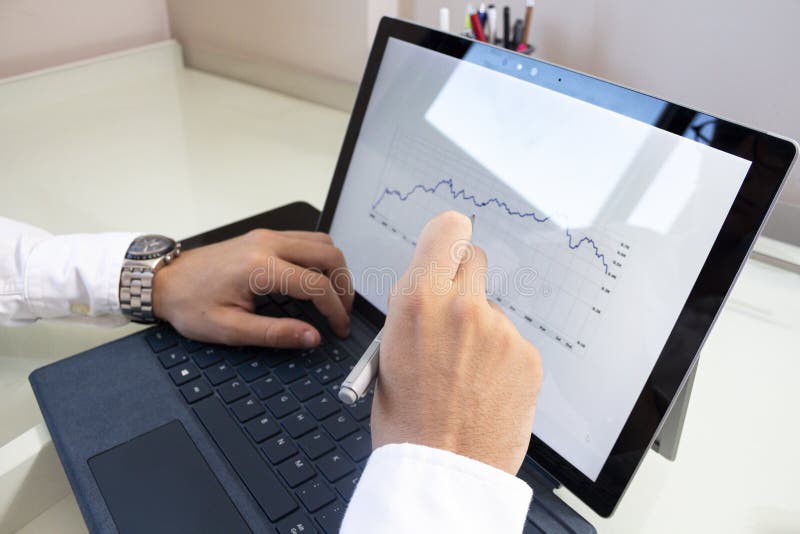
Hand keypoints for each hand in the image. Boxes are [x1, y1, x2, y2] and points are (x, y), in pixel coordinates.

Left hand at [152, 229, 352, 347]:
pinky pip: (306, 239)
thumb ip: (275, 334)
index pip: (316, 285)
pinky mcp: (264, 237)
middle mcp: (267, 243)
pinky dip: (321, 259)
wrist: (164, 281)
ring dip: (335, 269)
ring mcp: (267, 236)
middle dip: (344, 286)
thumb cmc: (189, 304)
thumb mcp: (229, 329)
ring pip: (322, 242)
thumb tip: (313, 338)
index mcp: (259, 267)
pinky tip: (316, 281)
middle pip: (329, 254)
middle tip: (342, 313)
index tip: (339, 329)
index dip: (335, 310)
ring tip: (333, 298)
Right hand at [371, 211, 542, 474]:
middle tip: (453, 314)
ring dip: (480, 329)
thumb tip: (431, 289)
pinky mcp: (527, 356)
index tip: (447, 250)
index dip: (447, 238)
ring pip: (492, 309)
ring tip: (464, 373)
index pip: (449, 229)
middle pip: (475, 258)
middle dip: (463, 280)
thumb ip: (413, 311)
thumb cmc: (406, 421)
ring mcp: (501, 331)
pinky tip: (485, 388)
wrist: (442, 472)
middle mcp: (464, 306)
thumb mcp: (388, 353)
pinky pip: (511, 341)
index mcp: (419, 300)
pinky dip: (501, 359)